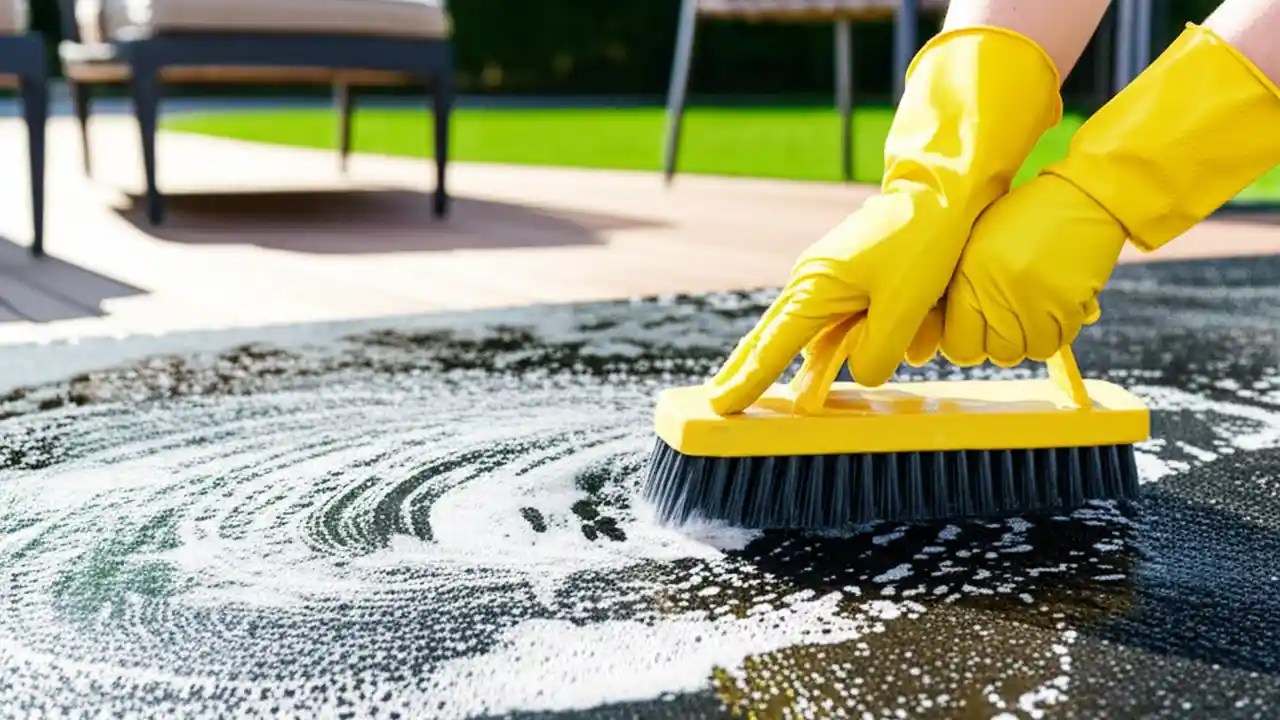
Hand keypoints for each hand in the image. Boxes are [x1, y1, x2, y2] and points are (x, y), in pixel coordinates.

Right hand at [703, 27, 1062, 413]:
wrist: (939, 190)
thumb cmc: (922, 243)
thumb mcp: (904, 307)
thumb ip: (877, 353)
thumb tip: (859, 374)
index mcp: (816, 287)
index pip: (773, 345)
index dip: (748, 380)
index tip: (720, 405)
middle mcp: (811, 282)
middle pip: (769, 336)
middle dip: (744, 370)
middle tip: (716, 400)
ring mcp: (827, 278)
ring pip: (802, 332)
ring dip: (787, 362)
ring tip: (752, 387)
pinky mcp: (848, 277)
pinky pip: (829, 321)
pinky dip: (823, 346)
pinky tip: (817, 370)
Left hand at [910, 173, 1126, 367]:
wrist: (1080, 195)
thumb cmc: (1024, 218)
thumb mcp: (978, 243)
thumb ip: (963, 287)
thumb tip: (943, 336)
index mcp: (967, 277)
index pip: (958, 345)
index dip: (968, 342)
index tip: (978, 330)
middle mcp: (996, 294)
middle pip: (995, 352)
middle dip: (1002, 341)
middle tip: (1012, 317)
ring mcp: (1032, 302)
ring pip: (1027, 351)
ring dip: (1032, 337)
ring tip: (1035, 308)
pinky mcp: (1067, 306)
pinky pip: (1058, 342)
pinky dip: (1058, 330)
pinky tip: (1057, 304)